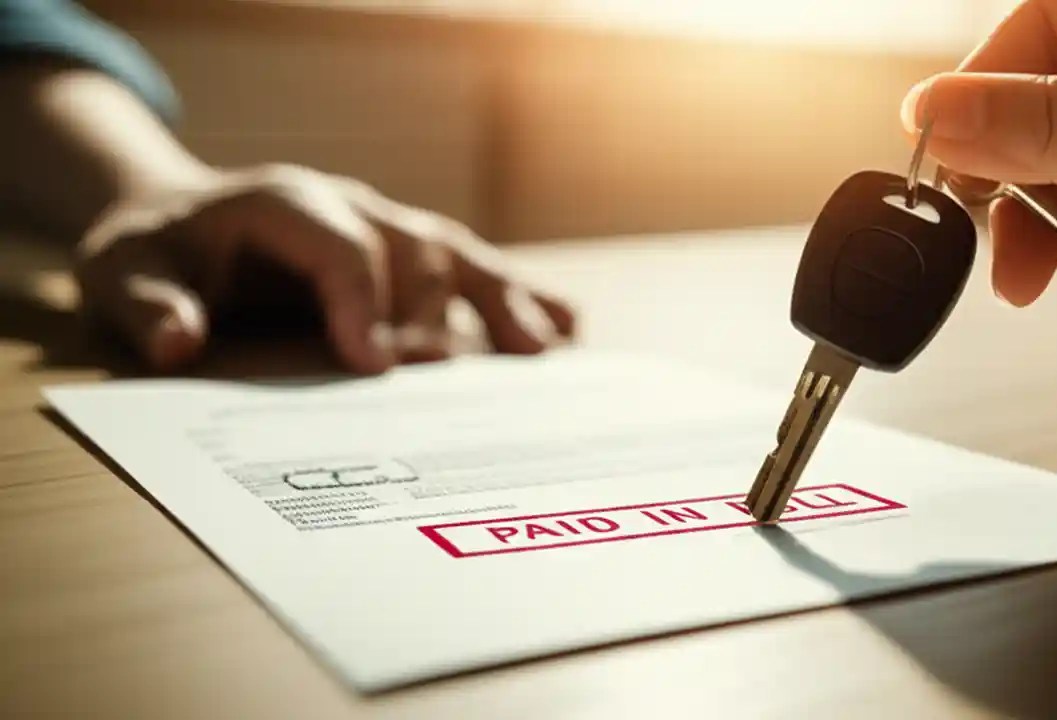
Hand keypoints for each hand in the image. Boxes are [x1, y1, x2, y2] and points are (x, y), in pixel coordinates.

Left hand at [75, 164, 574, 371]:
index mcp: (284, 203)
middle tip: (441, 375)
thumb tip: (180, 342)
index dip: (360, 301)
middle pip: (413, 250)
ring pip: (458, 255)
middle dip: (431, 313)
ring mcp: (390, 230)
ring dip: (503, 302)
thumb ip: (146, 306)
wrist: (183, 226)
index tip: (372, 367)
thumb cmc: (158, 256)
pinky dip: (521, 297)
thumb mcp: (121, 275)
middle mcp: (353, 207)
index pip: (340, 245)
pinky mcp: (411, 259)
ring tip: (546, 351)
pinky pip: (473, 271)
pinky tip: (566, 331)